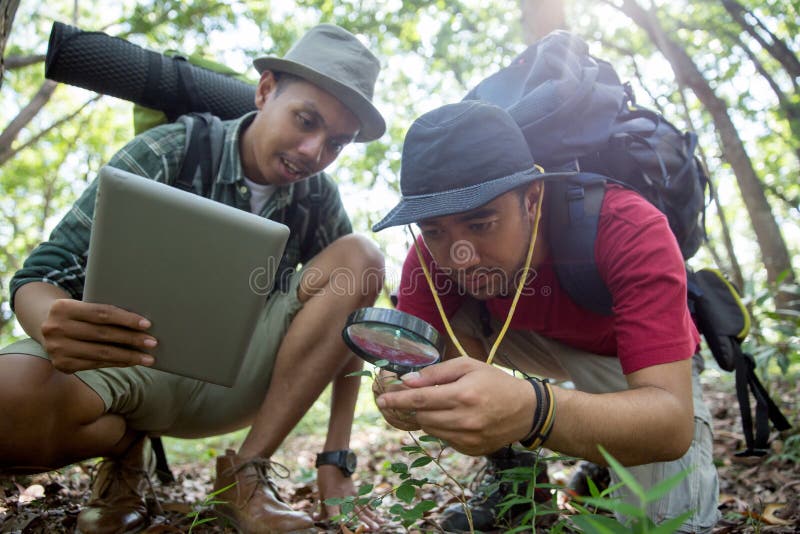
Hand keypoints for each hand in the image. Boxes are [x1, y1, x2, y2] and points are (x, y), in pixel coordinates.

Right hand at [41, 299, 156, 372]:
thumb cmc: (78, 314)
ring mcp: (57, 349)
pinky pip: (96, 364)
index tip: (147, 324)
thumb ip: (104, 313)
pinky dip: (116, 363)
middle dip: (131, 339)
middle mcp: (56, 329)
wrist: (46, 326)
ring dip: (128, 356)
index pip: (102, 313)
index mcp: (63, 308)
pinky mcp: (62, 364)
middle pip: (103, 334)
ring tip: (148, 358)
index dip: (126, 319)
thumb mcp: (84, 306)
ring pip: (101, 353)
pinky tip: (131, 362)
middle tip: (153, 343)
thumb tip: (142, 324)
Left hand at [316, 464, 381, 530]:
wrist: (335, 462)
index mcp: (331, 498)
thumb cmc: (325, 478)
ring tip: (377, 527)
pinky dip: (370, 510)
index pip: (334, 514)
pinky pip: (363, 503)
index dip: (336, 522)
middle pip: (353, 513)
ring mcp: (351, 495)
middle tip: (372, 530)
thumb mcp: (321, 493)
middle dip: (363, 523)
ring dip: (371, 519)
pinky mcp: (355, 492)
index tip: (341, 528)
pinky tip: (377, 516)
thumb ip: (322, 509)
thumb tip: (317, 520)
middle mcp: (342, 498)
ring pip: (362, 510)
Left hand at [376, 357, 535, 454]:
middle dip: (411, 408)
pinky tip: (454, 417)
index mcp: (463, 395)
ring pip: (430, 430)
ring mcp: (468, 439)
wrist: (525, 411)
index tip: (381, 399)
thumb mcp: (468, 366)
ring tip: (439, 405)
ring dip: (426, 417)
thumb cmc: (495, 382)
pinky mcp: (470, 450)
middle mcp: (465, 420)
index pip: (420, 400)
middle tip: (409, 398)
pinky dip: (442, 428)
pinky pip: (444, 439)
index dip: (398, 400)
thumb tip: (408, 380)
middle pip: (422, 417)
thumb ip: (437, 373)